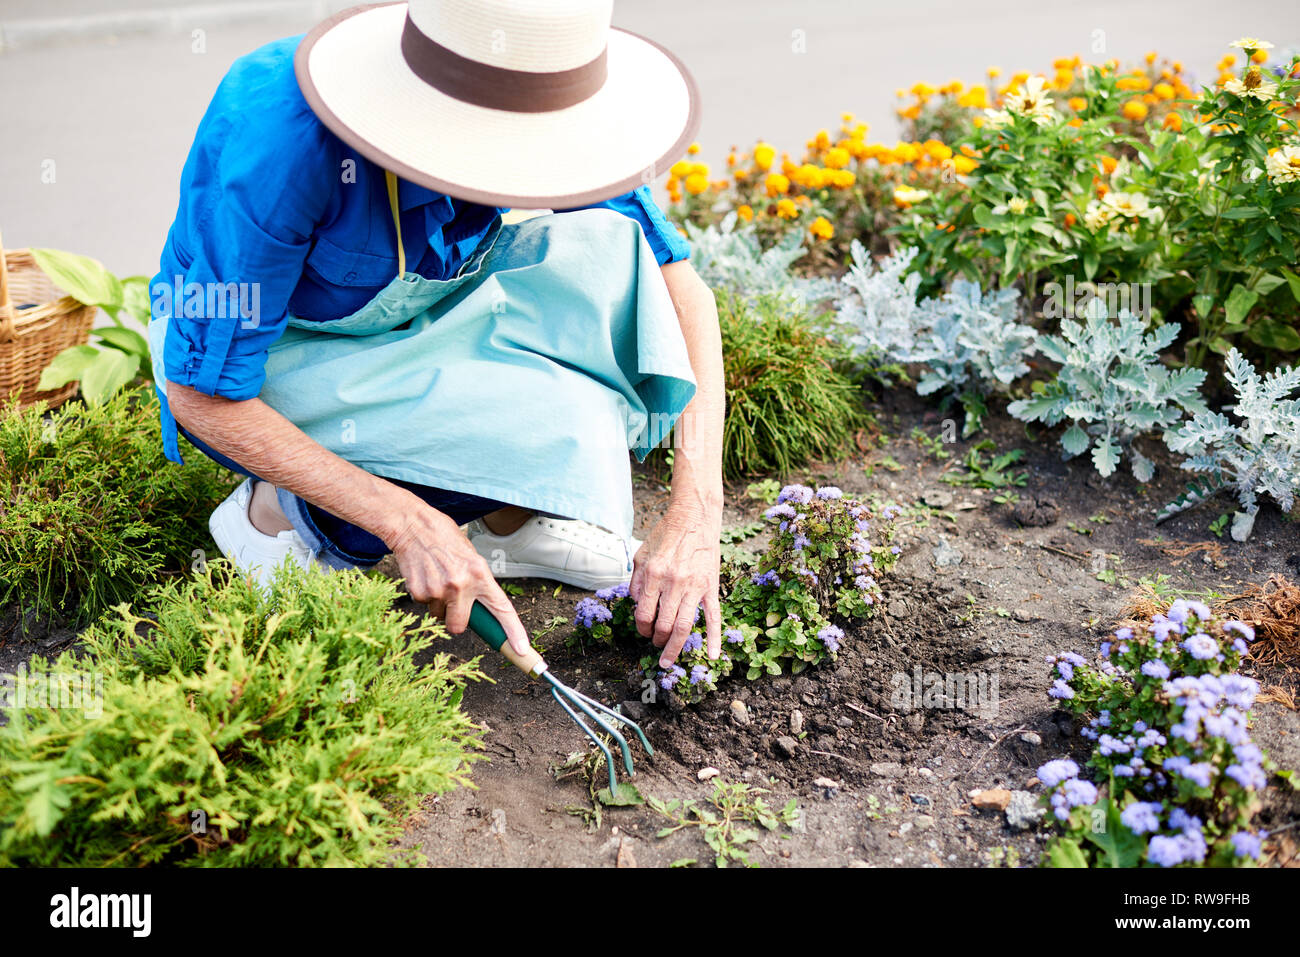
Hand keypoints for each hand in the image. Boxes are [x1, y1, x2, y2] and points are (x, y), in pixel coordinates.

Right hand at [386, 503, 529, 657]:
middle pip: (460, 626)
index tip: (521, 649)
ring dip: (439, 604)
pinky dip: (425, 595)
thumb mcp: (471, 557)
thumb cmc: (446, 540)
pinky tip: (425, 575)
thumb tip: (481, 610)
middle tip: (452, 602)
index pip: (501, 609)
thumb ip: (478, 583)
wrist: (414, 526)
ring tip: (437, 577)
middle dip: (456, 621)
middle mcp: (461, 585)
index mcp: (480, 574)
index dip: (513, 632)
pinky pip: (424, 605)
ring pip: (439, 616)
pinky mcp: (419, 591)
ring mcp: (439, 590)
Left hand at [630, 503, 721, 667]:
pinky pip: (713, 617)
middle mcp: (673, 583)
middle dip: (657, 640)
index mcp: (653, 575)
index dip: (641, 628)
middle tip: (656, 644)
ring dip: (675, 647)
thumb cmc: (666, 535)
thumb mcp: (642, 555)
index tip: (644, 631)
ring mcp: (694, 586)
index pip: (643, 614)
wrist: (694, 517)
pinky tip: (712, 656)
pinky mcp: (711, 587)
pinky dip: (714, 638)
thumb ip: (636, 582)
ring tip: (668, 660)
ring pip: (684, 626)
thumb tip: (637, 606)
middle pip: (663, 625)